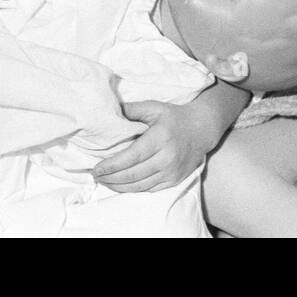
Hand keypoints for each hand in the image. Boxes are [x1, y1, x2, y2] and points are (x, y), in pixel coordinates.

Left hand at [91, 100, 215, 192]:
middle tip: (95, 176)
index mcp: (160, 138)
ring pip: (140, 185)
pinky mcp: (174, 180)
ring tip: (104, 181)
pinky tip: (121, 185)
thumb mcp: (154, 107)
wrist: (201, 129)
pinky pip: (149, 189)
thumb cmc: (174, 117)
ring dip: (119, 186)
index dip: (112, 165)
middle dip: (111, 178)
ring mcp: (172, 171)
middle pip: (133, 174)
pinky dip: (133, 189)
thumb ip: (131, 110)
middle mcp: (167, 157)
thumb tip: (109, 112)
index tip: (96, 168)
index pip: (132, 157)